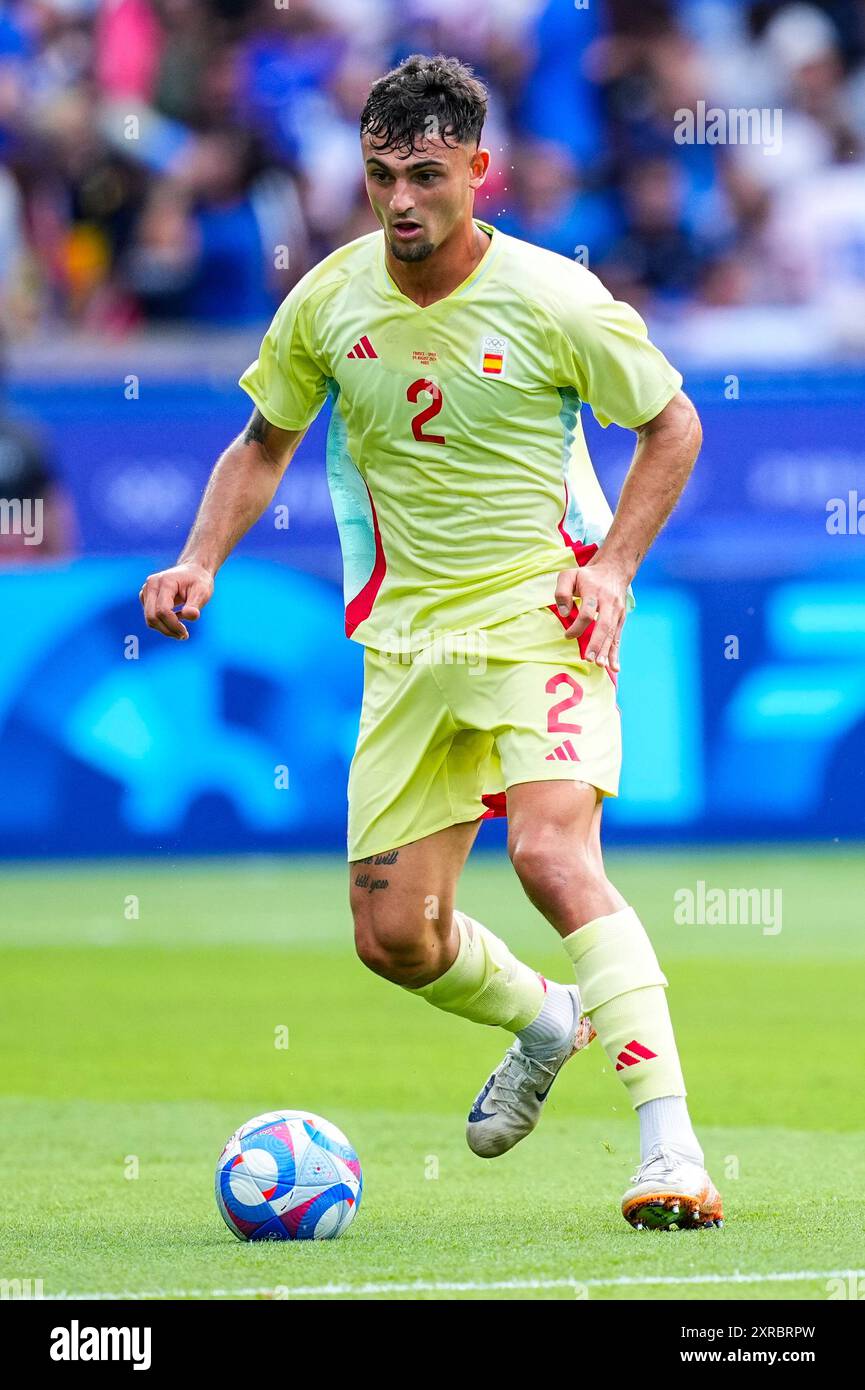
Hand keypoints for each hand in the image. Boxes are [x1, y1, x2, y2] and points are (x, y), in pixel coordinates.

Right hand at [139, 562, 213, 639]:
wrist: (193, 571)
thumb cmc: (199, 581)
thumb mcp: (203, 591)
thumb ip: (195, 604)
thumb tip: (190, 616)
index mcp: (165, 582)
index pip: (163, 610)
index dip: (173, 625)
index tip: (186, 634)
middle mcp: (151, 585)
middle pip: (152, 617)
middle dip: (168, 630)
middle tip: (184, 636)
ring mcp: (146, 591)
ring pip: (149, 619)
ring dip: (165, 629)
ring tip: (182, 631)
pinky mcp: (145, 597)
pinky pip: (150, 617)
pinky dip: (163, 624)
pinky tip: (177, 619)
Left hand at [554, 557, 629, 671]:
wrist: (614, 570)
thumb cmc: (587, 576)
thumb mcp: (569, 575)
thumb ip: (562, 592)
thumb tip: (564, 613)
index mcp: (594, 591)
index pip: (587, 612)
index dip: (577, 626)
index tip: (567, 635)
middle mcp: (609, 602)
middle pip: (604, 625)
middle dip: (597, 643)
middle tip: (589, 659)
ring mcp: (617, 611)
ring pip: (612, 633)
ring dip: (606, 650)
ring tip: (600, 665)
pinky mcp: (621, 619)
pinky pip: (618, 637)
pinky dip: (616, 653)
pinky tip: (614, 667)